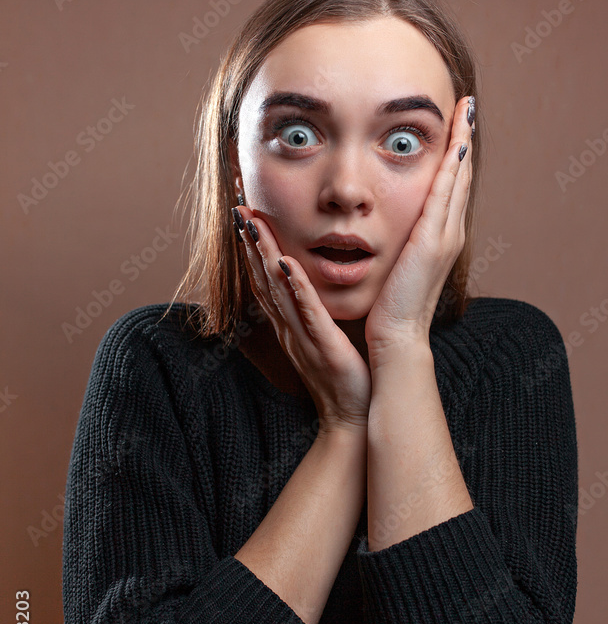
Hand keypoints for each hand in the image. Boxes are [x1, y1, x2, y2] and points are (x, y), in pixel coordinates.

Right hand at [234, 206, 371, 432]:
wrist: (353, 417)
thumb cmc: (344, 375)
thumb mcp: (322, 335)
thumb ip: (313, 308)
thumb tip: (310, 280)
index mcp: (289, 322)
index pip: (264, 277)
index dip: (252, 245)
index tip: (244, 211)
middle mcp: (288, 327)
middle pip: (261, 277)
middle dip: (249, 241)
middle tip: (237, 206)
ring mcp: (302, 336)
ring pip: (277, 290)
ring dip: (263, 255)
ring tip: (252, 224)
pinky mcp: (322, 345)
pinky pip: (307, 312)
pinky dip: (296, 286)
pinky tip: (288, 263)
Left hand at [364, 94, 474, 360]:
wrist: (396, 341)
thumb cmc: (389, 310)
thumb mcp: (394, 267)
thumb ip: (394, 246)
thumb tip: (382, 228)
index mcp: (437, 239)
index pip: (448, 188)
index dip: (454, 155)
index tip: (455, 123)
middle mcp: (447, 234)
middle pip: (460, 176)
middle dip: (464, 138)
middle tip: (467, 103)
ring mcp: (444, 237)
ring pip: (458, 179)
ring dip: (463, 142)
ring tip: (466, 110)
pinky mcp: (433, 242)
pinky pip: (445, 194)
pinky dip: (453, 165)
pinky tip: (456, 140)